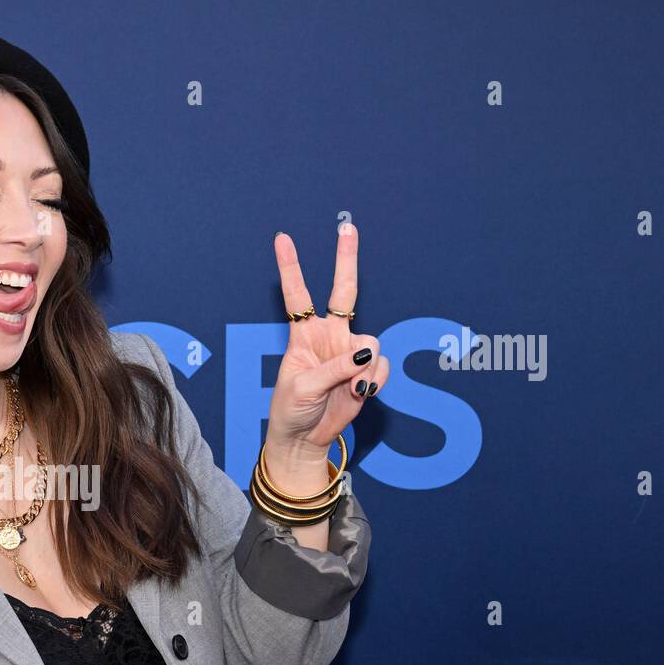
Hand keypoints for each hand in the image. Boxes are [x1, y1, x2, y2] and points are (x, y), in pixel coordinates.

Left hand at [266, 224, 389, 460]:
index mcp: (303, 335)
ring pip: (371, 343)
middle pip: (344, 291)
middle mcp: (329, 336)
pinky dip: (374, 381)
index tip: (282, 238)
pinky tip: (361, 393)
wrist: (305, 438)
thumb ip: (333, 368)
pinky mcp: (366, 371)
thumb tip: (364, 355)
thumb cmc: (292, 409)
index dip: (291, 267)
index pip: (297, 294)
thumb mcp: (303, 387)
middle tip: (348, 227)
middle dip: (346, 259)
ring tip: (352, 388)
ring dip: (365, 367)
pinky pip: (381, 366)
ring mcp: (349, 352)